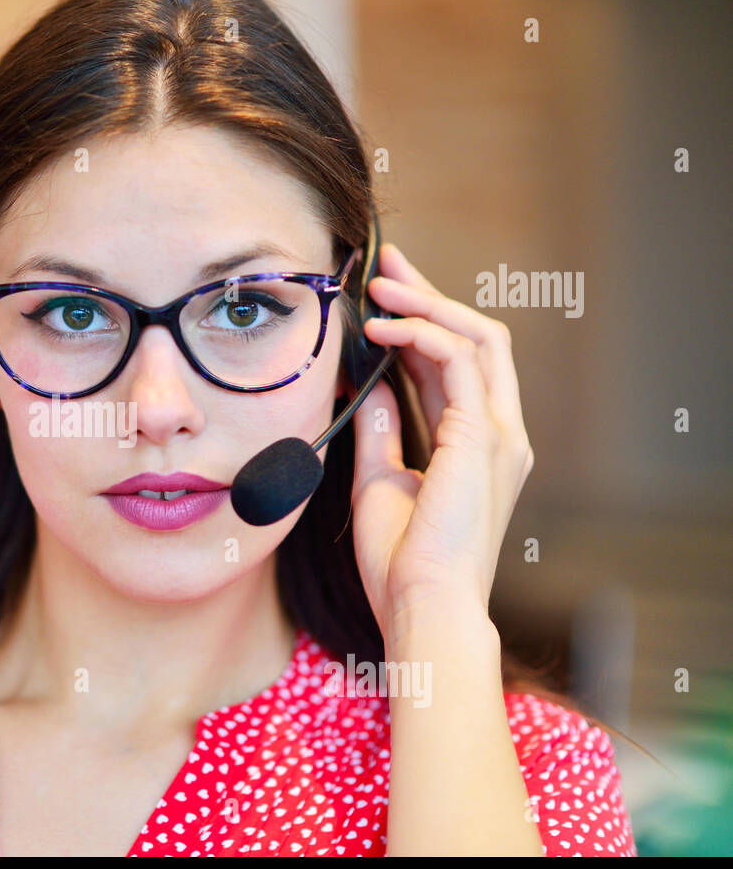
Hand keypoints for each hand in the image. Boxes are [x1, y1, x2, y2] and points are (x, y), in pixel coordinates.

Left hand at [349, 244, 533, 639]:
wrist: (423, 605)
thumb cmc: (402, 562)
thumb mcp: (380, 482)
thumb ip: (382, 432)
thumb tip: (369, 389)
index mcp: (477, 445)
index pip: (457, 363)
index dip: (424, 321)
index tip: (385, 293)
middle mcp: (498, 433)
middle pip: (475, 338)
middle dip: (430, 293)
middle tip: (387, 263)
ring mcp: (497, 434)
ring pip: (476, 337)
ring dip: (426, 303)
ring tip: (379, 284)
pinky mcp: (482, 438)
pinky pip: (458, 361)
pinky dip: (420, 334)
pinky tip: (380, 328)